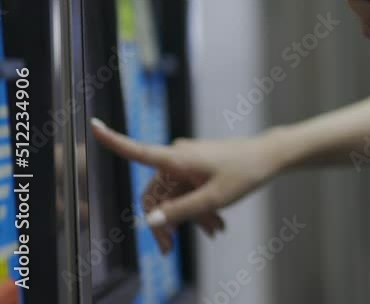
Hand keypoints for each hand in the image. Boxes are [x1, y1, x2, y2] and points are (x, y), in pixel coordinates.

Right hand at [90, 118, 282, 252]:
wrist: (271, 157)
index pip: (137, 150)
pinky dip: (198, 207)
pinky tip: (216, 226)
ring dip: (189, 216)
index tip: (93, 125)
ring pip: (175, 194)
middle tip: (170, 249)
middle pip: (156, 192)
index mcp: (177, 159)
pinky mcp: (198, 165)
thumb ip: (182, 211)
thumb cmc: (245, 172)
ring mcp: (188, 161)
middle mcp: (178, 156)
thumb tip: (151, 221)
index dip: (112, 140)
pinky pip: (188, 190)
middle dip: (165, 219)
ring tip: (214, 232)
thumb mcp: (214, 198)